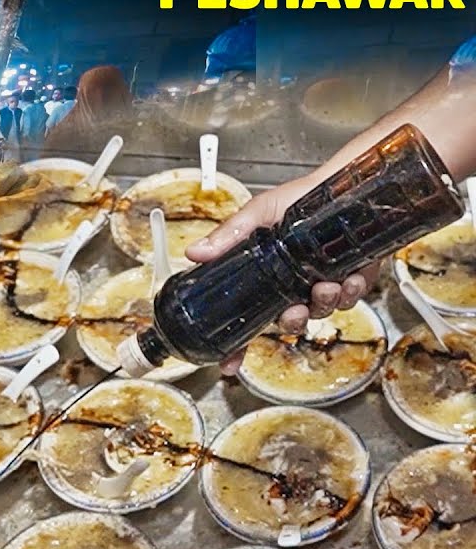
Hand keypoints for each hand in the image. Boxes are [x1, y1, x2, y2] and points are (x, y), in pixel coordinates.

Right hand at [184, 175, 377, 375]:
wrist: (344, 184)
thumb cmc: (302, 195)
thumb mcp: (258, 213)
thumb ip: (229, 236)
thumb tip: (195, 253)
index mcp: (266, 272)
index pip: (246, 317)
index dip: (236, 344)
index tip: (229, 364)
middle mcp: (293, 282)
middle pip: (286, 321)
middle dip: (292, 322)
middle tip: (293, 312)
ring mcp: (321, 281)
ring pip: (320, 312)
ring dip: (323, 303)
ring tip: (326, 285)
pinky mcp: (352, 277)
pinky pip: (350, 298)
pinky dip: (351, 291)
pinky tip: (348, 277)